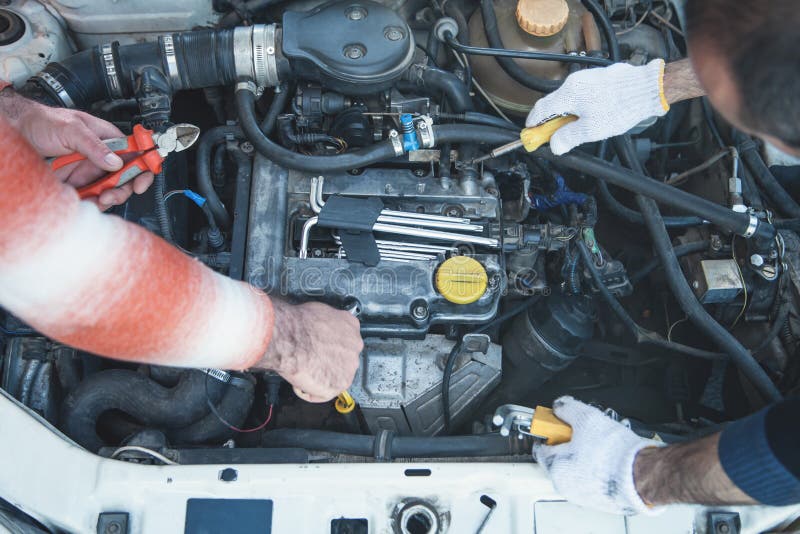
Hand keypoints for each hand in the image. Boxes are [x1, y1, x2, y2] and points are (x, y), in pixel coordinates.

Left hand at [0, 89, 153, 209]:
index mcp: (107, 138)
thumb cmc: (42, 121)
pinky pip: (91, 196)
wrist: (16, 131)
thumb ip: (94, 145)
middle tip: (112, 195)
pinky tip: (87, 202)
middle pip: (126, 176)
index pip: (135, 153)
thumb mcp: (71, 129)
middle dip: (123, 189)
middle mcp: (101, 155)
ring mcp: (89, 170)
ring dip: (108, 198)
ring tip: (98, 200)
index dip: (144, 168)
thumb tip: (115, 162)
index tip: (141, 182)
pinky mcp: (77, 182)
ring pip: (110, 189)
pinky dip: (92, 203)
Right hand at [255, 300, 362, 402]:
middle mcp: (355, 346)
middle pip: (343, 358)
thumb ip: (326, 323)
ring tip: (303, 371)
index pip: (346, 340)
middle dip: (327, 361)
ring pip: (335, 377)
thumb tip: (318, 327)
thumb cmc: (299, 324)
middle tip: (310, 360)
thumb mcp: (318, 311)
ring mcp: (350, 367)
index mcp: (351, 326)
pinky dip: (309, 392)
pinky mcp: (339, 385)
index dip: (330, 346)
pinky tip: (300, 383)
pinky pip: (323, 394)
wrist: (291, 339)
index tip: (320, 348)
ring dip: (320, 377)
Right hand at [526, 59, 668, 154]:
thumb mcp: (591, 130)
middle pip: (554, 103)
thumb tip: (554, 145)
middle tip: (554, 137)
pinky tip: (590, 117)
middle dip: (551, 121)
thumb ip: (568, 138)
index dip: (533, 124)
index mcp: (569, 93)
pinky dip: (579, 106)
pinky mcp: (599, 78)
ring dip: (566, 114)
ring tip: (576, 129)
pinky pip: (581, 94)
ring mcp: (587, 78)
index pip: (541, 109)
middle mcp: (575, 82)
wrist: (648, 88)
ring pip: (568, 98)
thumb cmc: (621, 107)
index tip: (531, 134)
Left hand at [533, 396, 661, 514]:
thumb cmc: (614, 452)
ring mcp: (582, 496)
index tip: (556, 427)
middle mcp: (565, 486)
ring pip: (574, 473)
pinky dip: (594, 474)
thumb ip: (567, 409)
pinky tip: (607, 462)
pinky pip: (590, 484)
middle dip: (568, 447)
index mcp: (556, 467)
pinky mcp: (599, 503)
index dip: (549, 434)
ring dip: (581, 460)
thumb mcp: (586, 417)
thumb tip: (560, 407)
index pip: (541, 449)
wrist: (642, 475)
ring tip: (599, 448)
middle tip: (582, 435)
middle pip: (558, 461)